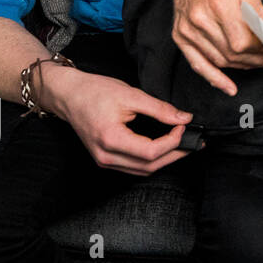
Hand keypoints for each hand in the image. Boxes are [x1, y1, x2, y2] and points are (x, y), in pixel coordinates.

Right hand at [43, 66, 193, 175]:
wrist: (69, 95)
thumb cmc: (95, 92)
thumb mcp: (131, 95)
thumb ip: (160, 109)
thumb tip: (184, 118)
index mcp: (110, 139)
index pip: (151, 152)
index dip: (173, 141)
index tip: (184, 126)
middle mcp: (105, 156)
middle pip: (149, 166)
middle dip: (175, 155)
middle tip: (193, 141)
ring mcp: (103, 161)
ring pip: (142, 170)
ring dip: (165, 160)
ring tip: (183, 144)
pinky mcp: (105, 159)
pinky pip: (133, 167)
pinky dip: (151, 160)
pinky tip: (164, 148)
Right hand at [161, 0, 262, 95]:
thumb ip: (258, 14)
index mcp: (220, 3)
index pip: (244, 41)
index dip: (262, 51)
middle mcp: (201, 18)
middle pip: (232, 53)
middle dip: (256, 61)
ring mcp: (188, 29)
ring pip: (219, 60)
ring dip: (241, 67)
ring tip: (257, 65)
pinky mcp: (180, 36)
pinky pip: (197, 63)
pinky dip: (213, 77)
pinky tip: (228, 86)